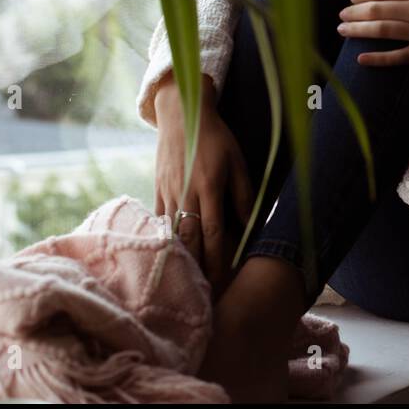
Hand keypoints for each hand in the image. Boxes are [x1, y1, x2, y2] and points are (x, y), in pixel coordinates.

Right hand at [154, 75, 254, 300]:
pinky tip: (170, 259)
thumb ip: (244, 194)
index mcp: (210, 187)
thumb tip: (251, 225)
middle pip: (192, 240)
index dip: (219, 260)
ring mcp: (169, 193)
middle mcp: (186, 193)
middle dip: (198, 269)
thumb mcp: (238, 161)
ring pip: (173, 235)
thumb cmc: (216, 137)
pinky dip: (165, 242)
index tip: (224, 282)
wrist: (181, 113)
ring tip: (187, 284)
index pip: (215, 233)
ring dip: (181, 260)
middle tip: (205, 295)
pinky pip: (160, 222)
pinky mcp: (157, 190)